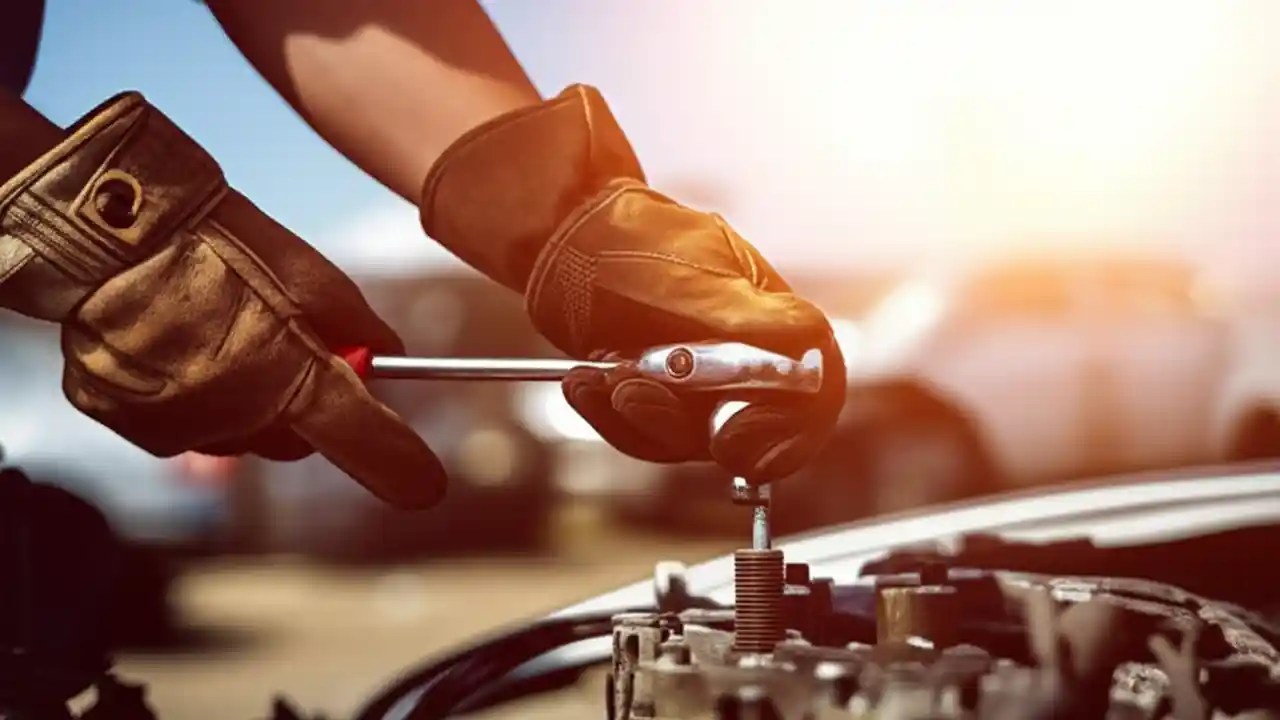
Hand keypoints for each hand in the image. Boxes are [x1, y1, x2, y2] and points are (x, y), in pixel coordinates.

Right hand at [0, 93, 443, 507]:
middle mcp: (238, 418)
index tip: (424, 485)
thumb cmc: (218, 242)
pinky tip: (170, 345)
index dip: (399, 465)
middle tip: (282, 348)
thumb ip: (357, 327)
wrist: (107, 228)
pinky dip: (183, 395)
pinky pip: (177, 423)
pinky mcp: (128, 423)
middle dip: (300, 408)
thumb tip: (388, 357)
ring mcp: (178, 426)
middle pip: (293, 441)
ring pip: (235, 433)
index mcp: (292, 379)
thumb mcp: (308, 274)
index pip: (364, 443)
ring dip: (238, 400)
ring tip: (212, 332)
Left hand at [421, 85, 844, 480]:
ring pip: (685, 441)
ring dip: (638, 415)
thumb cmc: (641, 241)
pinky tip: (582, 383)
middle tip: (634, 391)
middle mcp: (748, 366)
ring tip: (602, 378)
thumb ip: (756, 321)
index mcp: (780, 330)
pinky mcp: (659, 399)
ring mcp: (702, 387)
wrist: (571, 232)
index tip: (732, 440)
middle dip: (679, 423)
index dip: (785, 434)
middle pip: (741, 434)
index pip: (812, 399)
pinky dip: (610, 414)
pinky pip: (642, 433)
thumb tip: (811, 351)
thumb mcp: (700, 280)